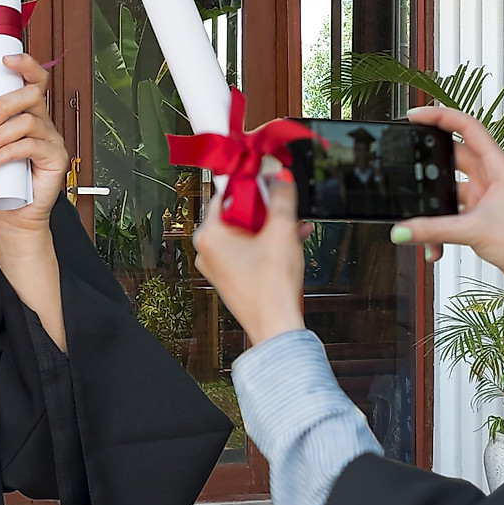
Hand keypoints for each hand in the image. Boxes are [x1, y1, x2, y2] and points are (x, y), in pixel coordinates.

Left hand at [0, 53, 69, 245]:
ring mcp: (50, 139)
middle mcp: (40, 122)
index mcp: (23, 113)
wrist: (1, 213)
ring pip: (28, 121)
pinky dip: (7, 152)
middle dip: (4, 103)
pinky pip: (31, 145)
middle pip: (32, 93)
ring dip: (0, 135)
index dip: (24, 64)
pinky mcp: (56, 158)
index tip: (6, 60)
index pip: (32, 80)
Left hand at [192, 173, 312, 346]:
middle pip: (237, 214)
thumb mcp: (281, 230)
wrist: (277, 326)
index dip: (251, 185)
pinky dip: (267, 243)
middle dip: (266, 208)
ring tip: (295, 223)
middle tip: (284, 203)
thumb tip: (281, 177)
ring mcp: (218, 266)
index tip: (269, 179)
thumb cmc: (272, 286)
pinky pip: (248, 251)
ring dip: (271, 226)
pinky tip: (293, 240)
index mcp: (209, 235)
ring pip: (246, 233)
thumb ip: (282, 198)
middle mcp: (207, 250)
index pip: (226, 195)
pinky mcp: (231, 278)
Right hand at [392, 107, 503, 321]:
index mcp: (499, 167)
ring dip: (433, 206)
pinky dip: (439, 226)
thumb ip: (433, 230)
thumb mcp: (473, 231)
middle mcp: (491, 177)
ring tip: (420, 219)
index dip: (441, 116)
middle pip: (451, 157)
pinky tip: (434, 244)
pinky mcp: (479, 214)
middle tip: (405, 165)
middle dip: (428, 166)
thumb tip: (403, 230)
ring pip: (448, 189)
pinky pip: (450, 213)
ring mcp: (484, 196)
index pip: (467, 127)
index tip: (415, 115)